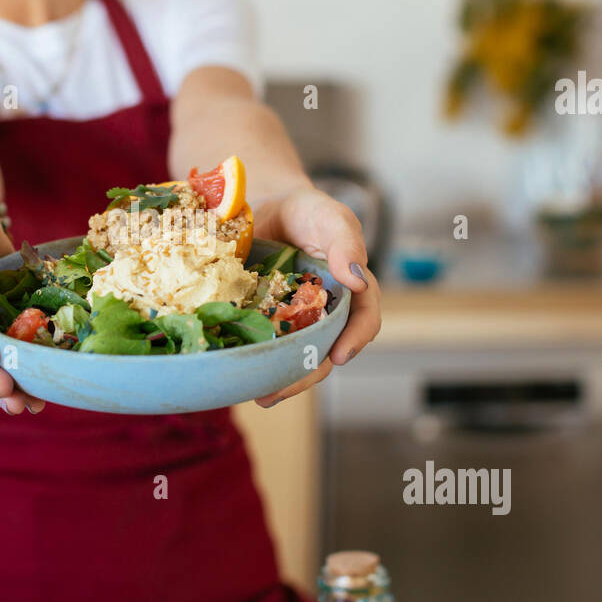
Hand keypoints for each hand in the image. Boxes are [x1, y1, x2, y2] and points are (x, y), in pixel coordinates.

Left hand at [249, 184, 381, 407]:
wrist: (264, 206)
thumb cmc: (307, 212)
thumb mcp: (330, 216)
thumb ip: (346, 243)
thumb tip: (357, 281)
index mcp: (351, 291)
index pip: (363, 320)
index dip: (355, 340)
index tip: (340, 356)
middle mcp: (326, 313)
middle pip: (325, 351)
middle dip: (306, 375)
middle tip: (282, 389)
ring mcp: (295, 321)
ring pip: (294, 356)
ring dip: (280, 379)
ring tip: (259, 395)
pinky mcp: (265, 322)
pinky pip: (264, 346)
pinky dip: (255, 362)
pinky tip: (237, 373)